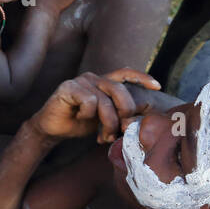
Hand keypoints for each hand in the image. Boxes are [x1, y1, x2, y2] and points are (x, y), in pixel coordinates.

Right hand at [30, 68, 158, 143]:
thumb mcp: (103, 119)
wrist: (51, 129)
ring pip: (105, 100)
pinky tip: (79, 118)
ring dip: (107, 122)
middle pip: (119, 90)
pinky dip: (88, 115)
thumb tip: (138, 118)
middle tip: (122, 130)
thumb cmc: (78, 124)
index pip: (125, 73)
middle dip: (125, 112)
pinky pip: (89, 101)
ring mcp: (80, 81)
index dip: (142, 78)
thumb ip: (118, 114)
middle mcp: (93, 78)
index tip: (158, 87)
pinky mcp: (69, 87)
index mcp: (103, 82)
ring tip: (103, 135)